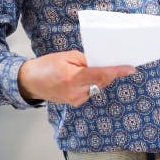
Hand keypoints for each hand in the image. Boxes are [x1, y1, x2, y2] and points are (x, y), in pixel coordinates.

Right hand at [18, 50, 135, 106]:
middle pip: (102, 81)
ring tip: (92, 68)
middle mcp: (76, 92)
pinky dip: (92, 83)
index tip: (130, 68)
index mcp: (73, 78)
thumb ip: (86, 60)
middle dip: (109, 72)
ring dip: (100, 77)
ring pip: (97, 87)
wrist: (29, 81)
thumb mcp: (67, 57)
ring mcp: (75, 100)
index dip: (118, 71)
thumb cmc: (46, 65)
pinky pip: (90, 91)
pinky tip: (85, 77)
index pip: (101, 74)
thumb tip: (102, 63)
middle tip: (113, 61)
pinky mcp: (75, 103)